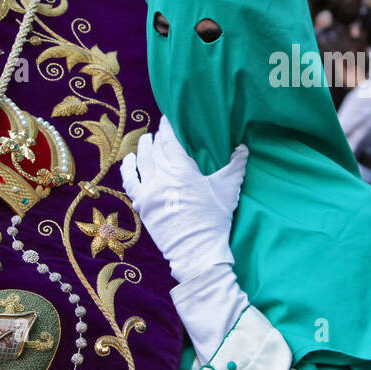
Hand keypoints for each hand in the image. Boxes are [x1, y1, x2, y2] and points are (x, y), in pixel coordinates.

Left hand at [121, 116, 248, 282]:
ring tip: (146, 140)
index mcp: (182, 170)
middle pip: (156, 149)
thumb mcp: (228, 190)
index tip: (167, 119)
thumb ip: (235, 166)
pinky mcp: (142, 205)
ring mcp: (149, 191)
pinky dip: (128, 168)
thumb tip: (242, 148)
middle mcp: (162, 176)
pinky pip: (130, 181)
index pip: (171, 141)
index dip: (168, 128)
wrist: (196, 250)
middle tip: (160, 130)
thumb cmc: (214, 219)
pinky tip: (129, 160)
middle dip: (157, 137)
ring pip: (142, 161)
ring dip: (143, 148)